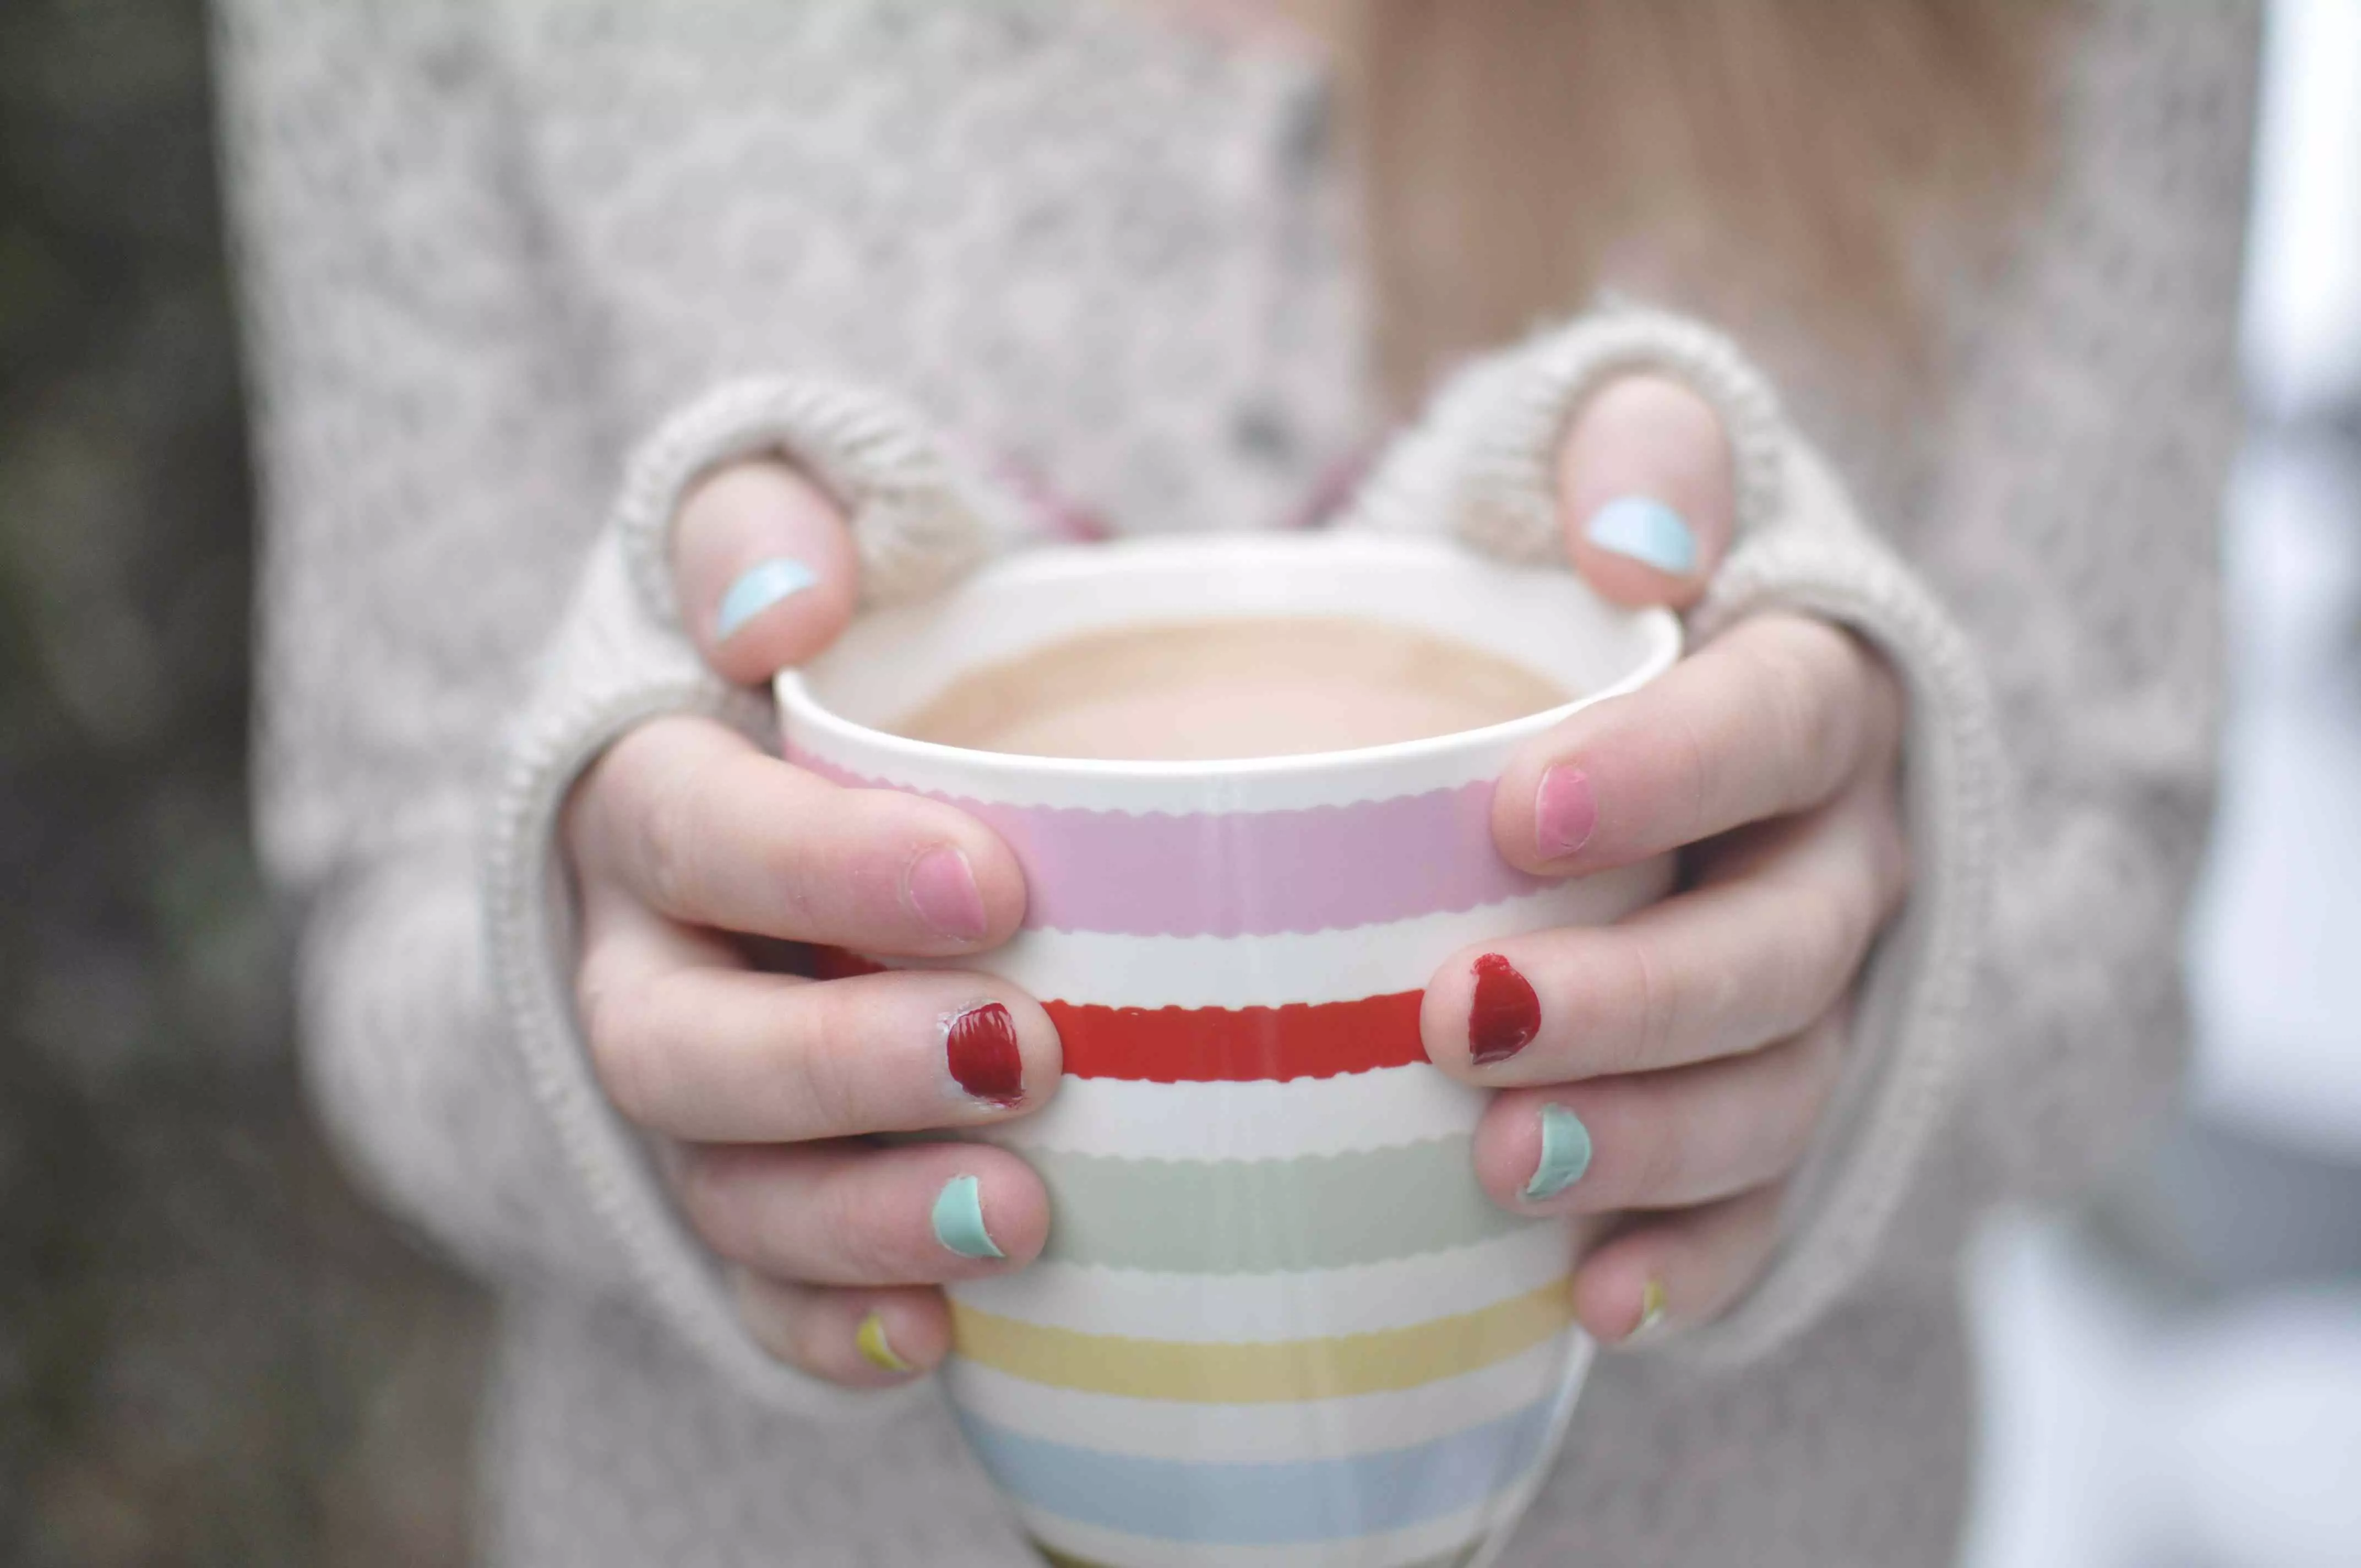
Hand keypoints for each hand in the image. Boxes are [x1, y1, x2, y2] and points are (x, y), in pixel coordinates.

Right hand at [562, 460, 1058, 1387]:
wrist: (789, 792)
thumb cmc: (820, 657)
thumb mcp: (777, 532)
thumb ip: (764, 521)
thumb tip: (781, 602)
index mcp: (637, 795)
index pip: (695, 831)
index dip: (827, 869)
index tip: (1001, 886)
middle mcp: (632, 960)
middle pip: (680, 1046)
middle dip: (845, 1064)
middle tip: (1027, 1056)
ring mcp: (679, 1098)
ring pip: (719, 1188)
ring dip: (862, 1215)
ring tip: (1023, 1214)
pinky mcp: (733, 1193)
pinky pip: (750, 1288)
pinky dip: (830, 1323)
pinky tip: (939, 1334)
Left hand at [1423, 378, 1909, 1345]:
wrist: (1614, 717)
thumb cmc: (1580, 591)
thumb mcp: (1603, 468)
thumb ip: (1633, 456)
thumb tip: (1636, 540)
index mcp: (1817, 696)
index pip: (1778, 724)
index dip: (1670, 772)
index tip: (1516, 812)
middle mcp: (1843, 858)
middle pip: (1779, 944)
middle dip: (1634, 997)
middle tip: (1465, 1019)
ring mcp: (1820, 1001)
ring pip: (1777, 1089)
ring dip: (1652, 1142)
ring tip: (1503, 1165)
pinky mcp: (1773, 1109)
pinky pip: (1766, 1206)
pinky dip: (1691, 1260)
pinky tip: (1595, 1304)